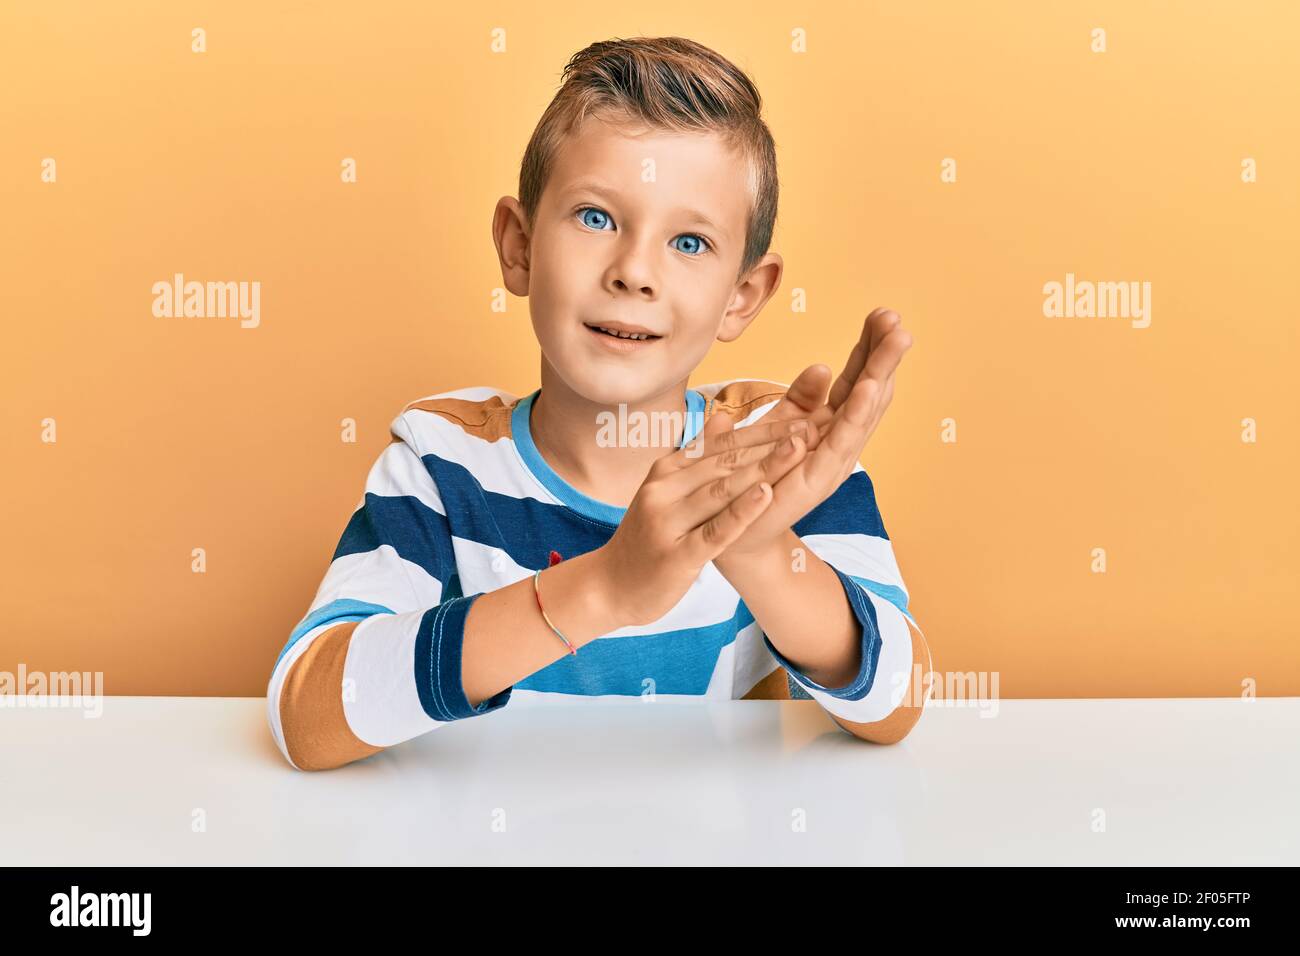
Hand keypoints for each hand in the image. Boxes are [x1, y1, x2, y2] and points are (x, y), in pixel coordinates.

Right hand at [593, 407, 813, 625]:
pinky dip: (742, 511)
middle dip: (770, 445)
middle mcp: (664, 490)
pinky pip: (715, 529)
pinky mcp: (676, 555)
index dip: (761, 432)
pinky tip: (767, 495)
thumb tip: (726, 416)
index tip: (798, 420)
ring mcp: (668, 522)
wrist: (609, 586)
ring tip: (798, 449)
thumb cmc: (645, 539)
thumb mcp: (667, 492)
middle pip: (725, 462)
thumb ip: (697, 456)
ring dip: (764, 468)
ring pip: (722, 490)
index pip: (720, 446)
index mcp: (665, 471)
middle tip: (810, 428)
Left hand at [714, 308, 913, 564]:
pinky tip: (868, 386)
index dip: (868, 347)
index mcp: (828, 425)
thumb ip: (799, 400)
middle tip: (899, 320)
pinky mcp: (818, 477)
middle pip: (868, 390)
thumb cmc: (753, 479)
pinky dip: (856, 412)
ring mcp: (833, 460)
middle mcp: (839, 442)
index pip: (854, 378)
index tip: (882, 313)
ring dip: (879, 375)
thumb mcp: (775, 429)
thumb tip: (821, 366)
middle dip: (884, 355)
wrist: (735, 533)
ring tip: (895, 342)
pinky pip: (841, 439)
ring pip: (863, 411)